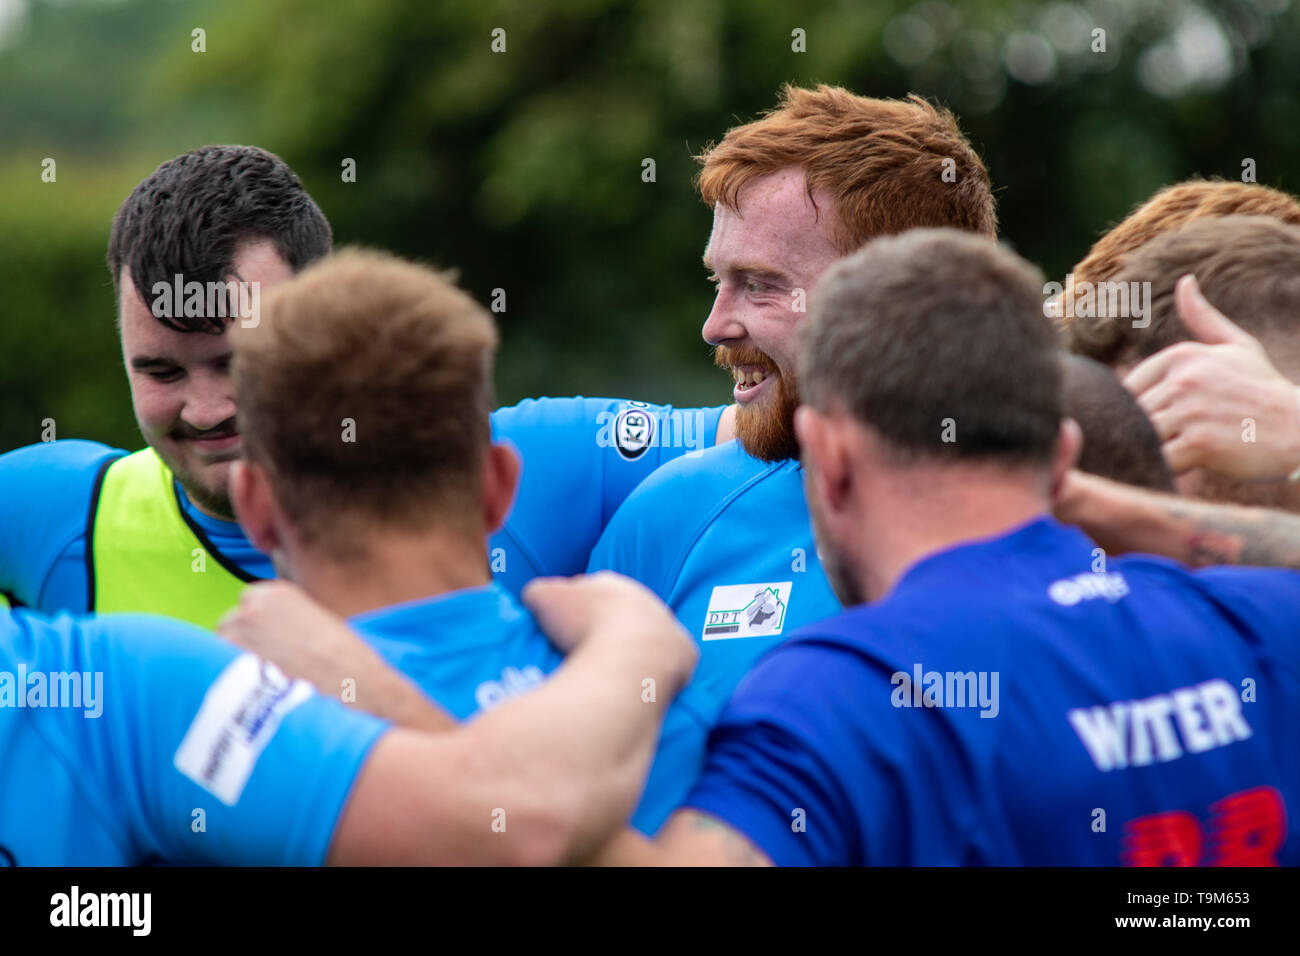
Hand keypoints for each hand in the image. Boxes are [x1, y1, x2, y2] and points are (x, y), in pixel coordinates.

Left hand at [219, 581, 379, 689]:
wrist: (341, 663)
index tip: (264, 635)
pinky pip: (224, 649)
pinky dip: (233, 659)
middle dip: (242, 633)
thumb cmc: (335, 645)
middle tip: (259, 653)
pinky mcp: (242, 641)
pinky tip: (252, 670)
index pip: (250, 600)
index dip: (256, 620)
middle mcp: (260, 599)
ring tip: (255, 663)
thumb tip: (269, 631)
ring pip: (224, 632)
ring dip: (236, 646)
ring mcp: (248, 619)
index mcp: (279, 590)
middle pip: (234, 616)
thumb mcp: (310, 617)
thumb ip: (284, 616)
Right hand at [523, 571, 696, 675]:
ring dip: (634, 650)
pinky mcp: (685, 653)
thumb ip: (539, 593)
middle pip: (622, 614)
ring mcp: (668, 625)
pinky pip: (668, 661)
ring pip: (648, 636)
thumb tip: (535, 598)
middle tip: (587, 653)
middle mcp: (644, 599)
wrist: (630, 655)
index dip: (575, 611)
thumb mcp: (543, 598)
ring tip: (612, 672)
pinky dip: (654, 671)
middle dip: (607, 629)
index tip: (564, 631)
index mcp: (611, 584)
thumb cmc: (584, 624)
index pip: (590, 592)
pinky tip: (639, 685)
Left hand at [1124, 274, 1299, 481]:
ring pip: (1141, 435)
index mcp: (1182, 356)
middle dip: (1139, 432)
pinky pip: (1158, 458)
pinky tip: (1177, 469)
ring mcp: (1190, 411)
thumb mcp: (1238, 347)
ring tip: (1169, 456)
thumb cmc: (1265, 390)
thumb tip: (1184, 281)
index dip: (1140, 412)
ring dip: (1146, 450)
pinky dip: (1159, 467)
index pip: (1129, 389)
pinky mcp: (1199, 443)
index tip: (1164, 423)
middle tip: (1164, 444)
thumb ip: (1204, 318)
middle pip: (1132, 414)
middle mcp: (1183, 379)